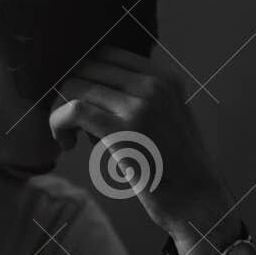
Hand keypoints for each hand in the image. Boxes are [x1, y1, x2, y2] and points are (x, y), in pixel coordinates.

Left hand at [50, 44, 237, 254]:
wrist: (196, 202)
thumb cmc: (175, 168)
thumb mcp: (167, 118)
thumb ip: (139, 98)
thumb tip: (91, 88)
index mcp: (164, 77)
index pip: (105, 53)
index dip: (83, 75)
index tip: (79, 102)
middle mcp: (153, 84)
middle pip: (86, 67)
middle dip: (69, 94)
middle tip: (70, 125)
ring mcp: (139, 105)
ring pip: (75, 86)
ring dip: (61, 112)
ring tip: (69, 139)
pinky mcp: (122, 130)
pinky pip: (73, 111)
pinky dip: (58, 124)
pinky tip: (65, 144)